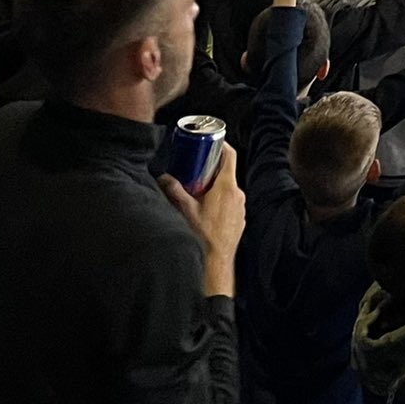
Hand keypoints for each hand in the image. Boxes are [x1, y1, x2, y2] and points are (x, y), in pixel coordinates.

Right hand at [159, 143, 246, 297]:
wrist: (215, 263)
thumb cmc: (202, 237)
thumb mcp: (184, 211)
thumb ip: (173, 191)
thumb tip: (164, 178)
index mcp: (227, 188)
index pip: (229, 156)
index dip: (221, 145)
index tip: (212, 140)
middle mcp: (237, 195)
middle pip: (226, 172)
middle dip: (210, 168)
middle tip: (194, 168)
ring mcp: (240, 207)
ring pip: (227, 188)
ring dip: (213, 186)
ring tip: (196, 191)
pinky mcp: (239, 218)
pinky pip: (230, 202)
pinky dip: (218, 199)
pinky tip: (204, 209)